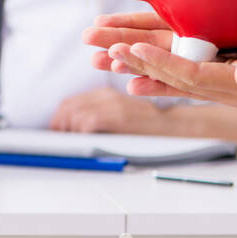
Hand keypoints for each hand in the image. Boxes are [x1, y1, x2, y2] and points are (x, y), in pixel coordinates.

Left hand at [48, 86, 166, 133]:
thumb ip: (103, 116)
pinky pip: (87, 122)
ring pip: (74, 114)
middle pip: (69, 107)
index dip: (60, 119)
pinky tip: (83, 142)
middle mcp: (108, 95)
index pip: (72, 103)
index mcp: (108, 94)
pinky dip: (80, 133)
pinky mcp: (119, 116)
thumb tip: (76, 131)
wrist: (178, 127)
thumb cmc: (153, 126)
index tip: (58, 131)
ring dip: (68, 131)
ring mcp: (114, 105)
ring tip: (70, 143)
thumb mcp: (124, 115)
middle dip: (60, 125)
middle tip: (60, 140)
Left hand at [84, 2, 236, 77]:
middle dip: (138, 63)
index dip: (159, 63)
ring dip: (145, 66)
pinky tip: (153, 62)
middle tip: (99, 49)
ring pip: (182, 76)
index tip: (129, 49)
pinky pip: (198, 72)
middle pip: (176, 77)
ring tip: (111, 57)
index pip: (193, 75)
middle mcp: (236, 88)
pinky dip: (170, 66)